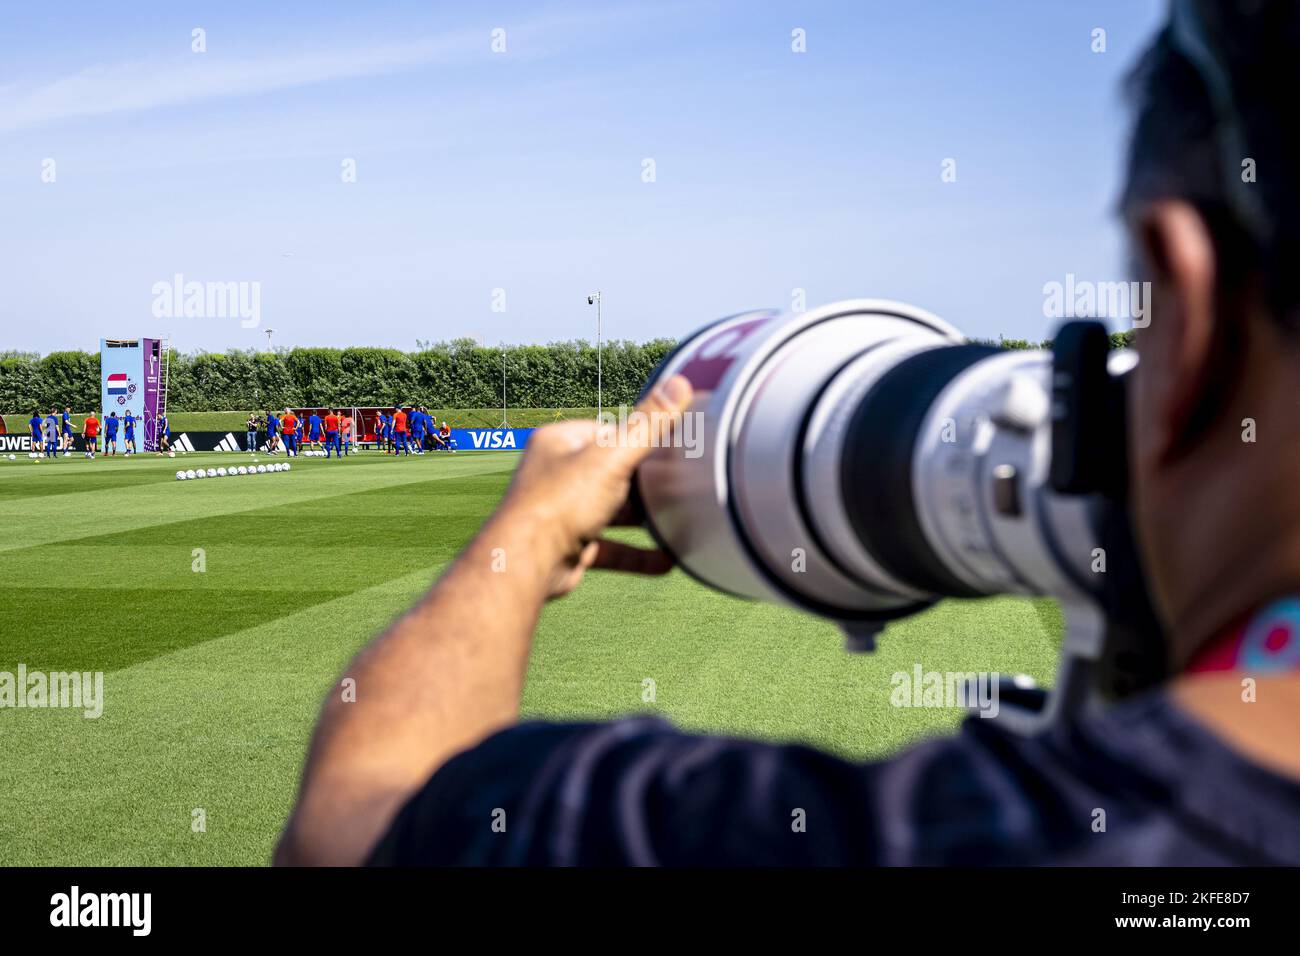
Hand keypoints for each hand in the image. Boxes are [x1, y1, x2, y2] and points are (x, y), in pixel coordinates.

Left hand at [493, 375, 693, 597]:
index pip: (608, 431)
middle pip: (612, 472)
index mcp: (560, 442)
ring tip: (681, 518)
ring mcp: (565, 512)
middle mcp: (558, 475)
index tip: (675, 443)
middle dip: (645, 480)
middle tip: (683, 482)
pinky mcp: (572, 546)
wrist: (526, 565)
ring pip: (612, 511)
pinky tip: (668, 559)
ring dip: (644, 518)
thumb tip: (679, 383)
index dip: (640, 436)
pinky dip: (639, 554)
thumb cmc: (560, 503)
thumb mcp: (611, 457)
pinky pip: (612, 548)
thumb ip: (647, 425)